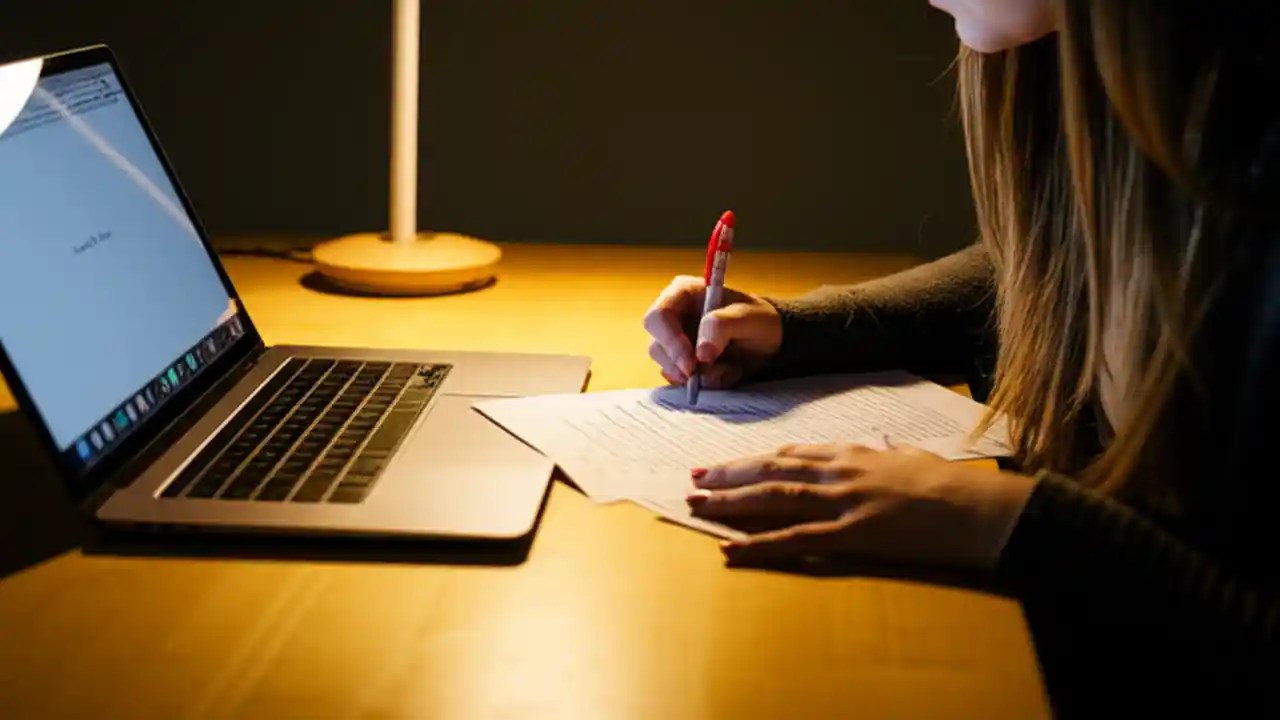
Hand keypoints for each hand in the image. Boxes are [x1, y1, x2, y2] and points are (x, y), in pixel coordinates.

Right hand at [642, 275, 781, 387]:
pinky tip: (724, 372)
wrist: (769, 341)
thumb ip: (722, 327)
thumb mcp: (748, 318)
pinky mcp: (681, 363)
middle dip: (680, 364)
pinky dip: (702, 383)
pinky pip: (680, 380)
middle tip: (702, 375)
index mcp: (682, 294)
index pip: (659, 317)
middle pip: (656, 346)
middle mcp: (672, 317)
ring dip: (697, 375)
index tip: (691, 364)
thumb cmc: (758, 320)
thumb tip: (701, 353)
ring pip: (667, 366)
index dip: (670, 342)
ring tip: (727, 368)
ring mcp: (674, 342)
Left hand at [687, 443, 1036, 570]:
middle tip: (694, 481)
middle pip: (770, 470)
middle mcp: (838, 472)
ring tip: (697, 507)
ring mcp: (842, 502)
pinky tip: (730, 549)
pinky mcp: (851, 535)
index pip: (789, 454)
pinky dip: (758, 545)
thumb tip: (877, 446)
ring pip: (773, 498)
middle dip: (728, 476)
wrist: (976, 506)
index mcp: (850, 453)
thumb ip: (885, 452)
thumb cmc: (949, 484)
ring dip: (730, 503)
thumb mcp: (910, 457)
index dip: (751, 460)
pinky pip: (795, 540)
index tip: (723, 464)